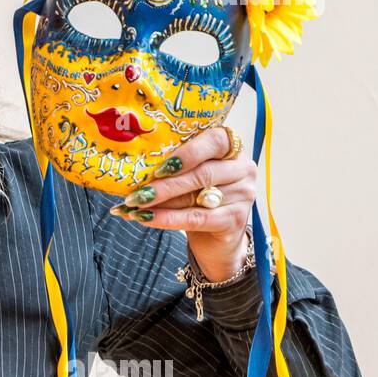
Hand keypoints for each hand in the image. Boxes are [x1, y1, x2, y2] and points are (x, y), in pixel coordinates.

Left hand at [110, 126, 254, 281]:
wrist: (217, 235)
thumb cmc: (198, 195)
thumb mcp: (190, 175)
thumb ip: (174, 166)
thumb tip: (134, 167)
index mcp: (231, 148)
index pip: (214, 141)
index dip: (187, 153)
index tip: (159, 167)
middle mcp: (242, 168)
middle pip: (202, 173)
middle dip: (165, 184)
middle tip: (136, 193)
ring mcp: (243, 194)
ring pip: (197, 196)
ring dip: (161, 202)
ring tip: (135, 205)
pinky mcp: (236, 219)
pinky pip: (197, 218)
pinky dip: (168, 219)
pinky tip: (147, 219)